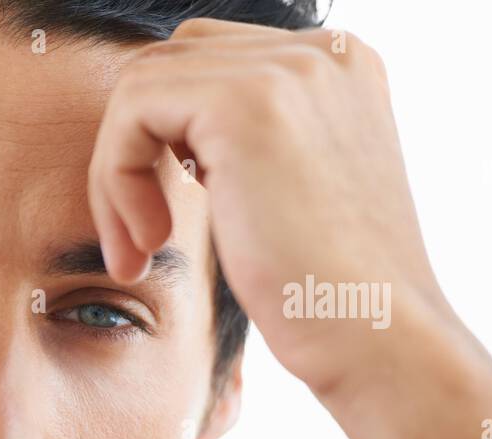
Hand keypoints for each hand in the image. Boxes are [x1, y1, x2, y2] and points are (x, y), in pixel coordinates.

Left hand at [88, 18, 456, 397]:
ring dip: (117, 176)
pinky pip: (131, 111)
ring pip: (141, 88)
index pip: (206, 64)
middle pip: (169, 64)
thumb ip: (244, 147)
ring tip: (141, 251)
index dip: (164, 140)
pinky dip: (116, 178)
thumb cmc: (328, 292)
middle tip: (140, 241)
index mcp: (337, 66)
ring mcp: (286, 68)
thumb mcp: (290, 194)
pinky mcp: (243, 104)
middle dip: (132, 152)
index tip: (160, 224)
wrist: (374, 334)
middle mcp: (318, 51)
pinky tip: (150, 242)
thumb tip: (171, 141)